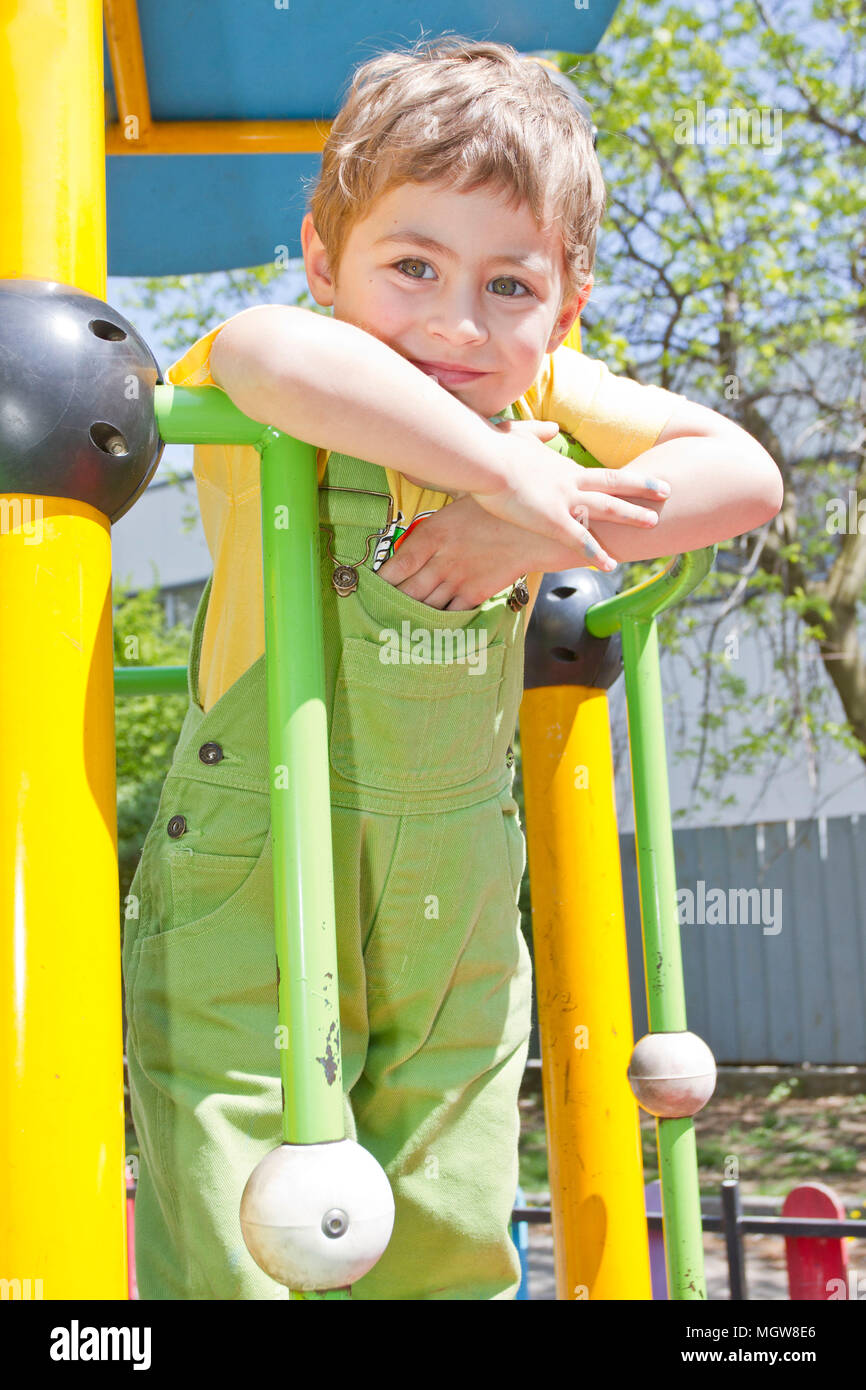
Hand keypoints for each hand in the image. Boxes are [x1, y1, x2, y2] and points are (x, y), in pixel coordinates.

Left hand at [375, 491, 615, 611]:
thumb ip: (437, 515)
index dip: (379, 582)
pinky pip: (450, 613)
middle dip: (389, 605)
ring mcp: (458, 580)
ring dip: (410, 617)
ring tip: (395, 627)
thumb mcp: (460, 500)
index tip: (369, 589)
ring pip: (425, 606)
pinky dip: (437, 622)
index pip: (395, 565)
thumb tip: (416, 498)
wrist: (538, 527)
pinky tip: (428, 629)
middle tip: (374, 615)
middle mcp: (440, 561)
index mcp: (431, 534)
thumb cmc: (500, 507)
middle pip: (405, 591)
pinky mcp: (476, 594)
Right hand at [473, 417, 668, 566]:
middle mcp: (571, 482)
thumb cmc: (495, 446)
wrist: (484, 459)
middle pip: (615, 485)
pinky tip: (610, 566)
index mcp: (563, 468)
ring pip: (606, 509)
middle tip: (668, 491)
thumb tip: (553, 428)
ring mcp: (564, 500)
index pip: (603, 475)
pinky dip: (596, 553)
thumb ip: (540, 432)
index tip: (646, 480)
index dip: (627, 478)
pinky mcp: (551, 520)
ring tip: (654, 524)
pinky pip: (579, 540)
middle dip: (643, 489)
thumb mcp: (521, 434)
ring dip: (631, 516)